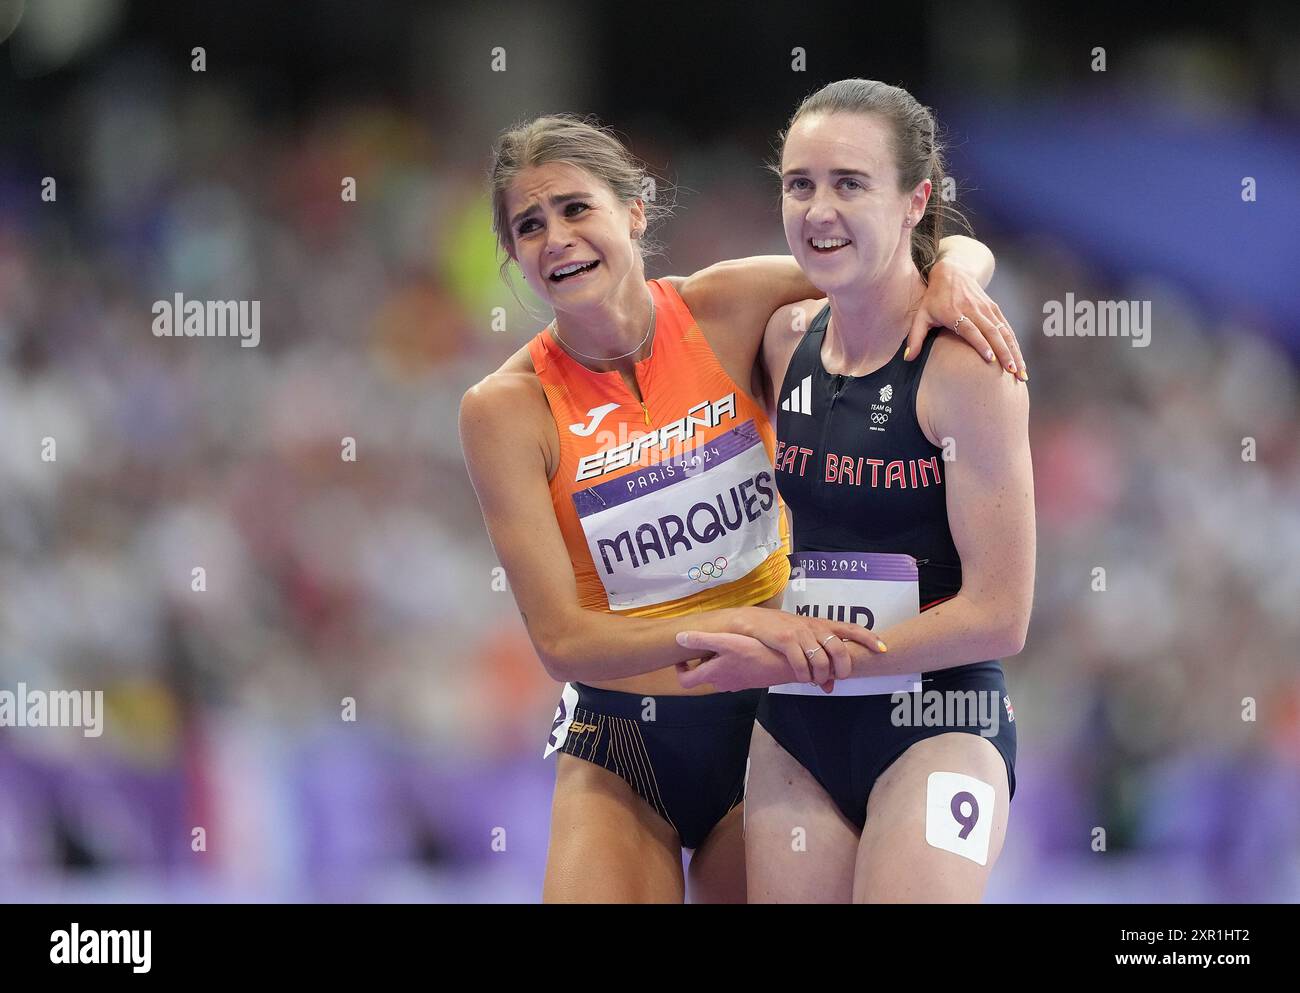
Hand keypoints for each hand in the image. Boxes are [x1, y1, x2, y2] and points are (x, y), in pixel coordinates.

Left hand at [675, 632, 836, 692]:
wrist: (785, 665)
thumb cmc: (754, 653)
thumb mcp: (726, 642)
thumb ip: (701, 641)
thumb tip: (678, 638)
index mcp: (713, 674)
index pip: (686, 681)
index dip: (680, 670)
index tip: (682, 657)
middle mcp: (723, 683)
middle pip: (703, 676)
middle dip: (700, 662)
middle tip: (704, 645)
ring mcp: (737, 684)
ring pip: (719, 675)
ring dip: (716, 662)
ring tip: (723, 644)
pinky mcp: (749, 681)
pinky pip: (733, 674)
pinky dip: (730, 664)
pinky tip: (740, 650)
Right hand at [724, 606, 886, 683]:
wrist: (753, 622)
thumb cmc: (781, 633)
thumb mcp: (803, 642)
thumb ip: (819, 661)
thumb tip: (830, 686)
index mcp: (822, 625)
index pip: (851, 628)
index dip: (869, 638)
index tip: (883, 648)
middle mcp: (814, 627)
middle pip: (839, 648)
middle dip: (843, 667)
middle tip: (839, 677)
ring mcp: (800, 633)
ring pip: (821, 659)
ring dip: (821, 675)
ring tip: (816, 680)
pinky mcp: (785, 640)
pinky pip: (801, 663)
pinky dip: (803, 675)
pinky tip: (801, 678)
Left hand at [909, 257, 1026, 380]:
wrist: (952, 272)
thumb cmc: (933, 299)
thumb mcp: (921, 315)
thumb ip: (914, 337)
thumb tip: (908, 359)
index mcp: (955, 313)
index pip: (971, 329)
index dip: (980, 343)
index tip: (990, 358)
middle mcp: (974, 310)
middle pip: (992, 332)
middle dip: (1004, 353)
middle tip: (1012, 372)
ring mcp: (986, 309)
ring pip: (1004, 332)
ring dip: (1014, 352)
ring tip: (1021, 372)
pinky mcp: (994, 309)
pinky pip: (1007, 328)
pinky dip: (1014, 344)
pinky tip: (1019, 360)